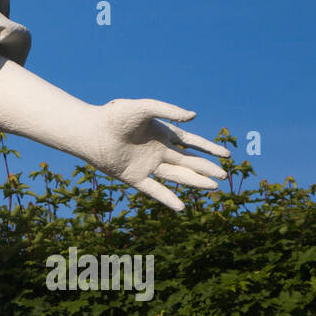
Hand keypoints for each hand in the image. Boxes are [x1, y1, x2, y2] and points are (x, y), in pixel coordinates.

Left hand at [85, 99, 228, 210]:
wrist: (89, 131)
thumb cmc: (113, 115)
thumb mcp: (143, 108)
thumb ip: (168, 110)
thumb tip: (194, 117)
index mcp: (161, 133)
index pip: (191, 143)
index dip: (208, 148)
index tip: (226, 155)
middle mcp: (156, 151)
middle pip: (187, 161)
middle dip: (206, 168)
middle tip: (224, 176)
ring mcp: (146, 165)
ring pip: (176, 176)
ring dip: (194, 182)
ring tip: (213, 187)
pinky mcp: (134, 177)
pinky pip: (154, 190)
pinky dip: (167, 198)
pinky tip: (181, 207)